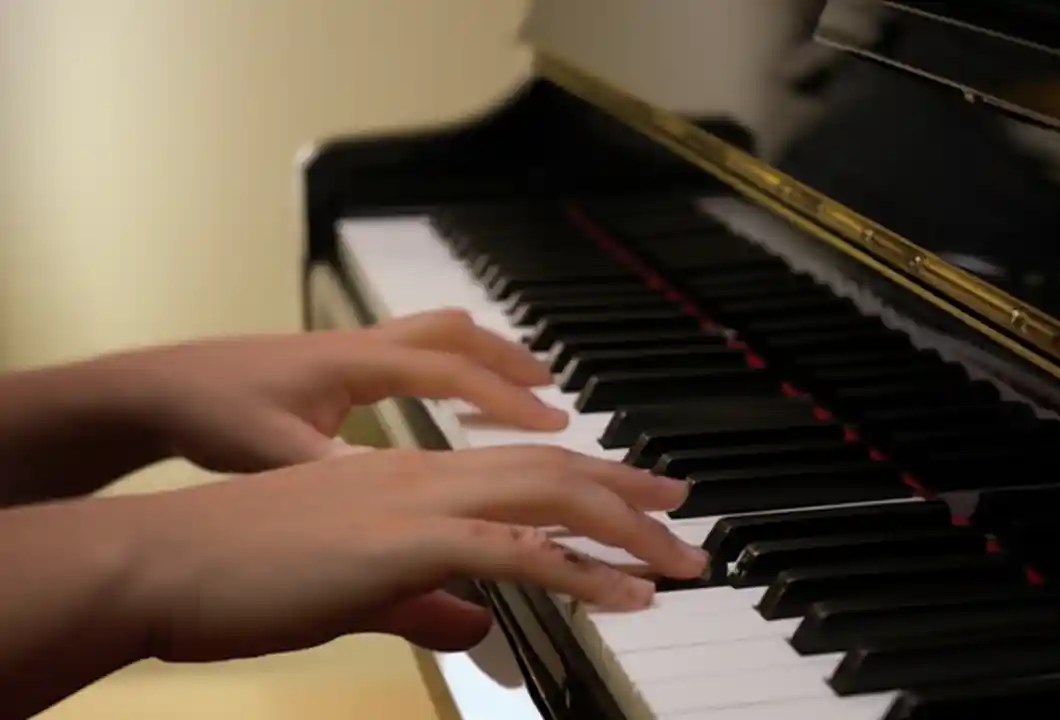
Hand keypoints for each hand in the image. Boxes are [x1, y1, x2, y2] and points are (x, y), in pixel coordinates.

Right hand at [121, 446, 702, 660]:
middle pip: (553, 470)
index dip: (588, 480)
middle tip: (682, 510)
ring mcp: (416, 502)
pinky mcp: (405, 543)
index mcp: (409, 479)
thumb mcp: (351, 593)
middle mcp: (423, 475)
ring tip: (680, 558)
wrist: (159, 561)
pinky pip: (516, 547)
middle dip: (627, 492)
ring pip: (550, 495)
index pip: (520, 466)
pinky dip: (581, 569)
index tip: (637, 495)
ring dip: (625, 529)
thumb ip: (421, 604)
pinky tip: (625, 593)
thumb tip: (477, 624)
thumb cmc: (238, 573)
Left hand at [125, 309, 567, 471]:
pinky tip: (452, 397)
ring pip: (438, 333)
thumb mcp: (276, 451)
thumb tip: (398, 490)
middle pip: (458, 334)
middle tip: (555, 391)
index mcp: (355, 361)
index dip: (505, 398)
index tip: (551, 423)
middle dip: (512, 360)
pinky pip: (415, 350)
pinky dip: (453, 366)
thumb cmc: (212, 411)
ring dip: (486, 355)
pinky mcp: (339, 362)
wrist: (158, 387)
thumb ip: (337, 470)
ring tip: (522, 385)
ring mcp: (351, 348)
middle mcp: (362, 344)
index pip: (451, 371)